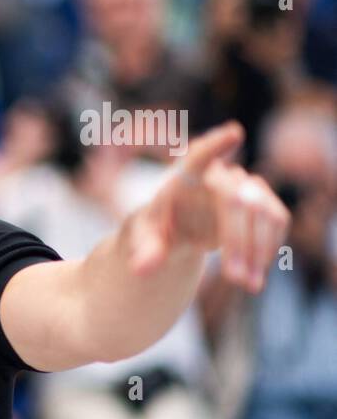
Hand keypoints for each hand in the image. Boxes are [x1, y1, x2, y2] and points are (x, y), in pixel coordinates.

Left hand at [129, 121, 290, 291]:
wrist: (175, 231)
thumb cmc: (154, 230)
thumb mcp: (143, 240)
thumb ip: (143, 252)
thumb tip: (142, 270)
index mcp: (184, 177)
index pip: (198, 156)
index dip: (215, 145)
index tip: (233, 133)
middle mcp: (218, 176)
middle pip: (235, 200)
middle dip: (237, 240)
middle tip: (233, 279)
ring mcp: (242, 187)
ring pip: (263, 211)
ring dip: (258, 250)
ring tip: (247, 285)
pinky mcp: (260, 204)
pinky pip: (276, 220)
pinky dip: (269, 248)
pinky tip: (255, 274)